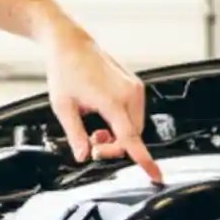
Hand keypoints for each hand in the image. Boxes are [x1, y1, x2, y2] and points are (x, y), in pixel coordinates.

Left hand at [43, 30, 163, 183]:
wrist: (70, 44)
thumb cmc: (65, 70)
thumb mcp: (63, 106)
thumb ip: (75, 135)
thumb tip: (83, 155)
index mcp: (112, 100)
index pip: (131, 138)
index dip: (143, 159)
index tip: (156, 175)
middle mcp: (129, 93)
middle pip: (133, 135)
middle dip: (115, 146)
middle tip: (93, 143)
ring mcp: (135, 88)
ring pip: (135, 126)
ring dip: (119, 134)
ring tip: (96, 129)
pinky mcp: (135, 85)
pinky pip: (135, 114)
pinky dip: (122, 122)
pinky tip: (104, 117)